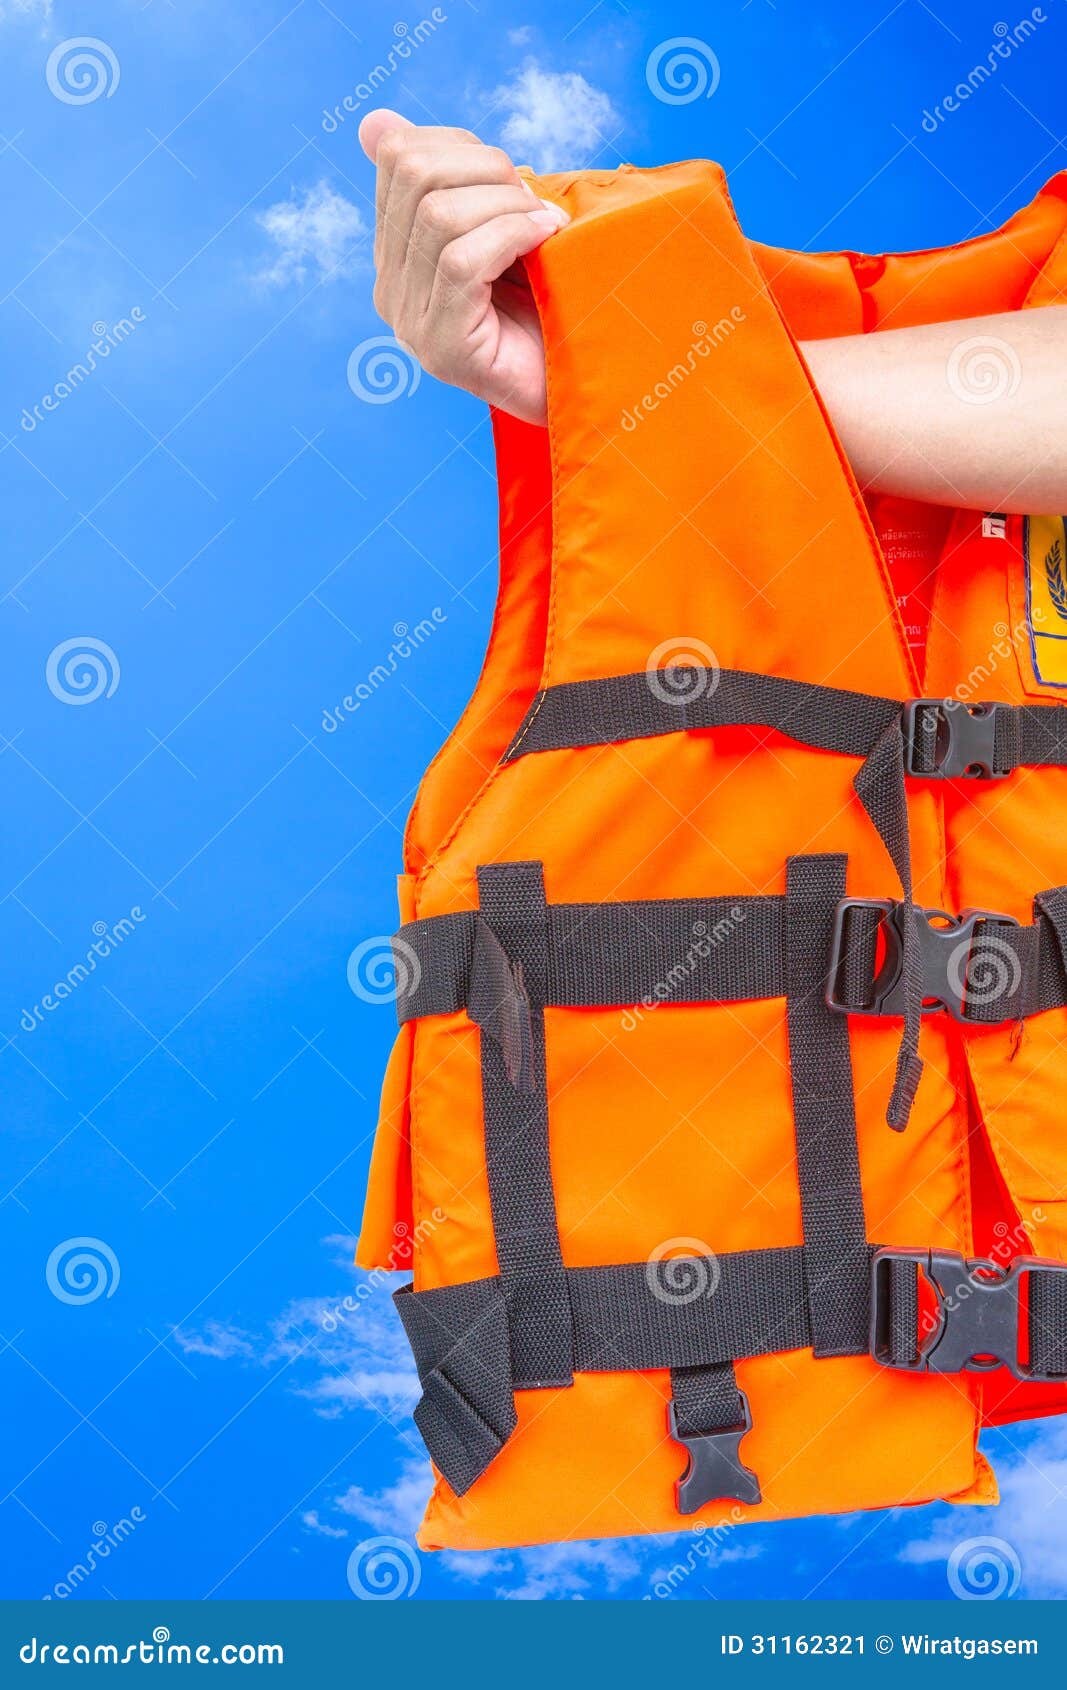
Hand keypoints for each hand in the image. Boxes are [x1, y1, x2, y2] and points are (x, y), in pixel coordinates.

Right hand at [358, 110, 565, 424]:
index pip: (397, 157)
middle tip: (535, 199)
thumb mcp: (500, 228)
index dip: (460, 143)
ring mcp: (410, 323)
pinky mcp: (441, 348)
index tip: (512, 176)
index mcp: (395, 253)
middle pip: (413, 175)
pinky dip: (513, 235)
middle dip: (487, 168)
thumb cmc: (550, 307)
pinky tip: (547, 240)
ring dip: (508, 203)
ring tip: (547, 224)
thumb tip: (374, 122)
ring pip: (437, 215)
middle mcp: (389, 289)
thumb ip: (454, 181)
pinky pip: (461, 262)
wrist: (585, 388)